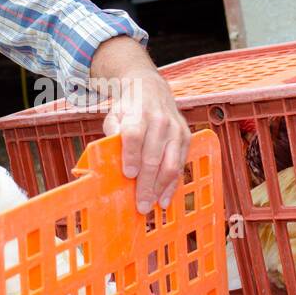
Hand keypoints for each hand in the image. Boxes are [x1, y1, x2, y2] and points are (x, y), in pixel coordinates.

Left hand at [101, 73, 190, 213]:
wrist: (151, 89)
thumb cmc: (129, 108)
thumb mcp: (114, 115)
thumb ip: (112, 133)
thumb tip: (109, 156)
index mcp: (138, 114)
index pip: (134, 136)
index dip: (131, 156)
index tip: (128, 174)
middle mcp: (160, 122)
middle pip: (153, 156)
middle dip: (147, 184)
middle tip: (140, 205)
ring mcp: (175, 130)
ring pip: (170, 164)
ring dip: (161, 188)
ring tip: (152, 205)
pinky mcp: (186, 137)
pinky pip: (180, 165)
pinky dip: (173, 185)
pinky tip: (165, 199)